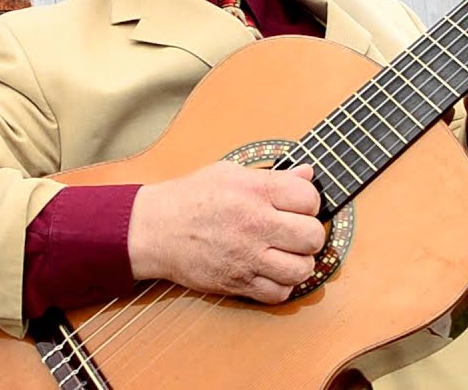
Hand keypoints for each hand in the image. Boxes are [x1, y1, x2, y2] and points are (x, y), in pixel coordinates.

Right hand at [127, 161, 324, 303]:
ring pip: (302, 269)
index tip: (298, 207)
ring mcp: (247, 256)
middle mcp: (254, 224)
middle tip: (296, 233)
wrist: (155, 229)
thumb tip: (307, 175)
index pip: (309, 198)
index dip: (309, 203)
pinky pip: (279, 294)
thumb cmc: (190, 197)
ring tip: (287, 255)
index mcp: (254, 191)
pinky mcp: (238, 283)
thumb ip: (272, 176)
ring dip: (300, 263)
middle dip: (310, 235)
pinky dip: (281, 286)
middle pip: (312, 236)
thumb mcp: (229, 172)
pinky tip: (272, 273)